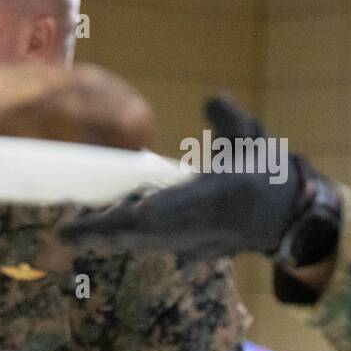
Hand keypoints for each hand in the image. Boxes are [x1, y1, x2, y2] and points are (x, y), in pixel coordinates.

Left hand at [61, 96, 314, 259]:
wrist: (282, 217)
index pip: (184, 205)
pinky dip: (123, 238)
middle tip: (68, 232)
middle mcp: (205, 225)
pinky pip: (149, 245)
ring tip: (72, 232)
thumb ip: (231, 119)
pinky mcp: (188, 250)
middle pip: (149, 232)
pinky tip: (94, 231)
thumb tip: (213, 99)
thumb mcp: (253, 138)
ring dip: (110, 238)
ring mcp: (196, 243)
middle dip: (110, 231)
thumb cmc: (264, 172)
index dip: (154, 211)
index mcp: (223, 196)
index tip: (129, 212)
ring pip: (145, 243)